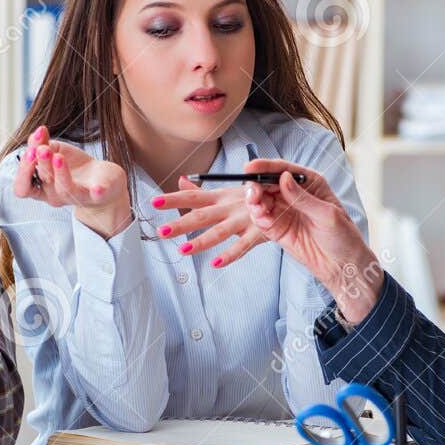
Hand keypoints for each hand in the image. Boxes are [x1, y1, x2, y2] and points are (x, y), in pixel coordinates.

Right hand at [12, 125, 130, 238]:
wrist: (101, 178)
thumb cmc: (73, 166)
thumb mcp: (54, 151)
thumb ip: (41, 143)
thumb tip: (38, 132)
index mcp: (41, 187)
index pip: (22, 188)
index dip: (23, 172)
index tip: (30, 151)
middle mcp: (55, 195)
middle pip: (43, 181)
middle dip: (41, 163)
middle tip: (43, 149)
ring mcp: (76, 196)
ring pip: (64, 189)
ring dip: (60, 172)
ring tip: (59, 156)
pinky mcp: (96, 195)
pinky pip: (95, 196)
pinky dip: (96, 192)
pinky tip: (97, 187)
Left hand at [151, 177, 267, 268]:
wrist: (290, 196)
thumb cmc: (255, 196)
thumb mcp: (226, 192)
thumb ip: (201, 191)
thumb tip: (180, 181)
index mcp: (221, 197)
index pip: (193, 197)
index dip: (174, 199)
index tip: (153, 202)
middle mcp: (230, 207)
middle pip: (201, 215)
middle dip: (180, 223)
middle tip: (160, 231)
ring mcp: (244, 219)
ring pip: (219, 232)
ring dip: (201, 241)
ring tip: (183, 250)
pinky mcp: (258, 232)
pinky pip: (243, 246)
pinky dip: (229, 256)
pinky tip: (215, 264)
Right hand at [241, 158, 379, 323]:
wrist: (342, 265)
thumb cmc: (343, 236)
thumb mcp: (326, 215)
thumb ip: (303, 198)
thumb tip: (284, 178)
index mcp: (310, 183)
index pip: (284, 169)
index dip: (266, 167)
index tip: (250, 166)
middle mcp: (294, 194)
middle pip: (268, 183)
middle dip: (256, 185)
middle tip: (253, 194)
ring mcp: (284, 211)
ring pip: (261, 200)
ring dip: (254, 202)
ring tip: (257, 208)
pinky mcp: (277, 228)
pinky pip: (261, 219)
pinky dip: (257, 218)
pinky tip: (262, 220)